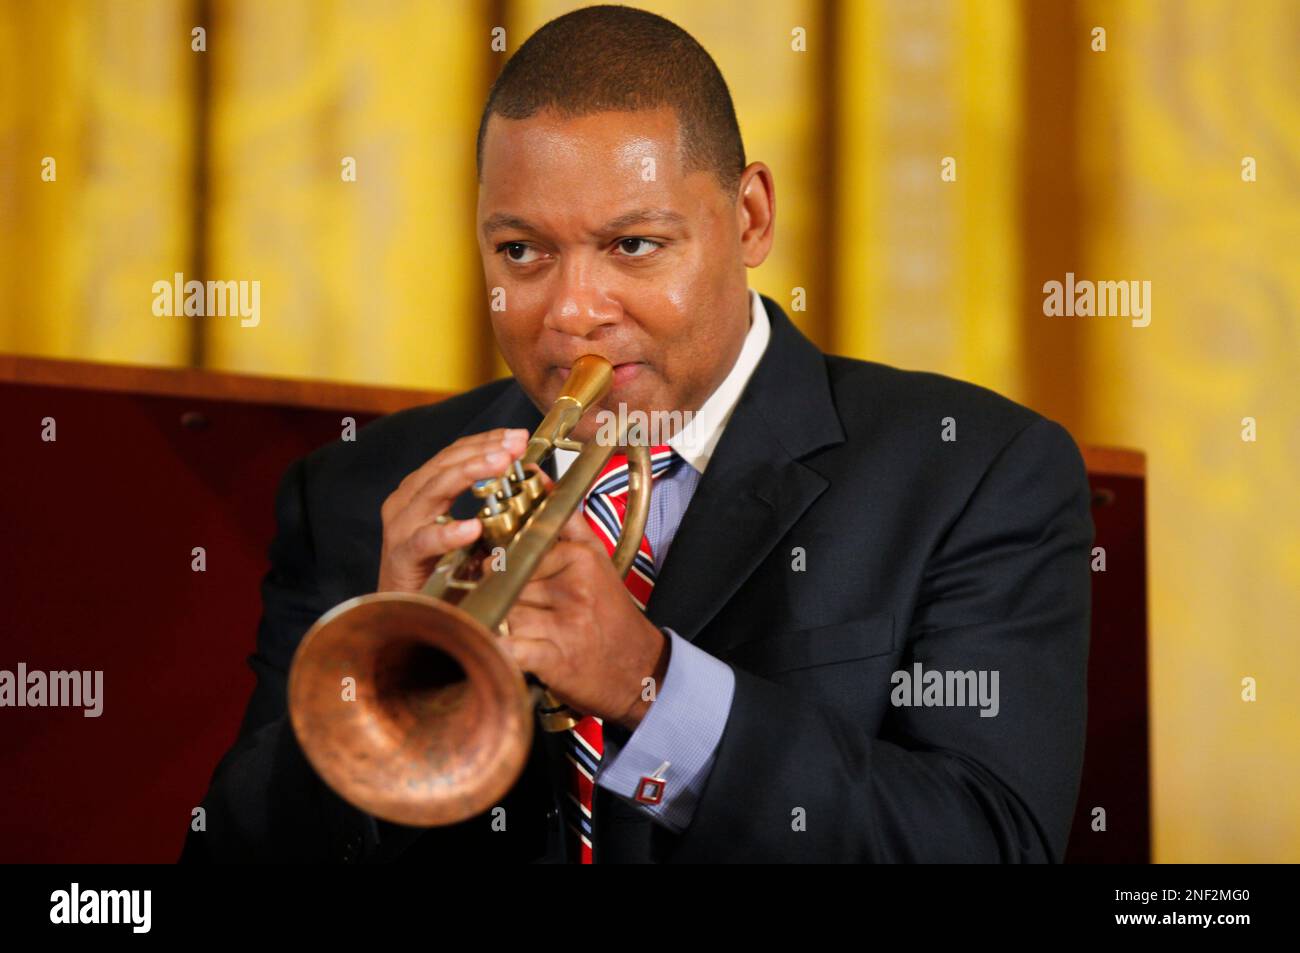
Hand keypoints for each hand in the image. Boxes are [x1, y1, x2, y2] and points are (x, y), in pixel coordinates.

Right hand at [376, 427, 530, 592]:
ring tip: (501, 464)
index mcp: (421, 491)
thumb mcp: (465, 530)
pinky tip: (472, 528)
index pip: (454, 455)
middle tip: (514, 444)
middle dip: (483, 450)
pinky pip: (425, 541)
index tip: (517, 435)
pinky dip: (449, 533)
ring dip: (470, 473)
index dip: (485, 441)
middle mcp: (407, 502)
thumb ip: (486, 506)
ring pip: (434, 489)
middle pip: (445, 464)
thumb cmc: (436, 570)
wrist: (404, 612)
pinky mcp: (401, 557)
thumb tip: (529, 482)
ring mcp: (401, 527)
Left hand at [501, 505, 669, 730]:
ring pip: (503, 610)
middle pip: (507, 580)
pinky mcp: (554, 657)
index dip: (504, 563)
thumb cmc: (611, 615)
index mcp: (581, 558)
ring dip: (502, 622)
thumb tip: (540, 478)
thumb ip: (567, 520)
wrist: (639, 670)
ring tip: (522, 629)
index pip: (518, 549)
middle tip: (516, 607)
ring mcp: (565, 623)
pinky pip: (508, 645)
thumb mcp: (598, 558)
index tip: (505, 573)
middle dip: (502, 594)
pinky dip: (499, 649)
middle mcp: (574, 587)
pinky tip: (503, 649)